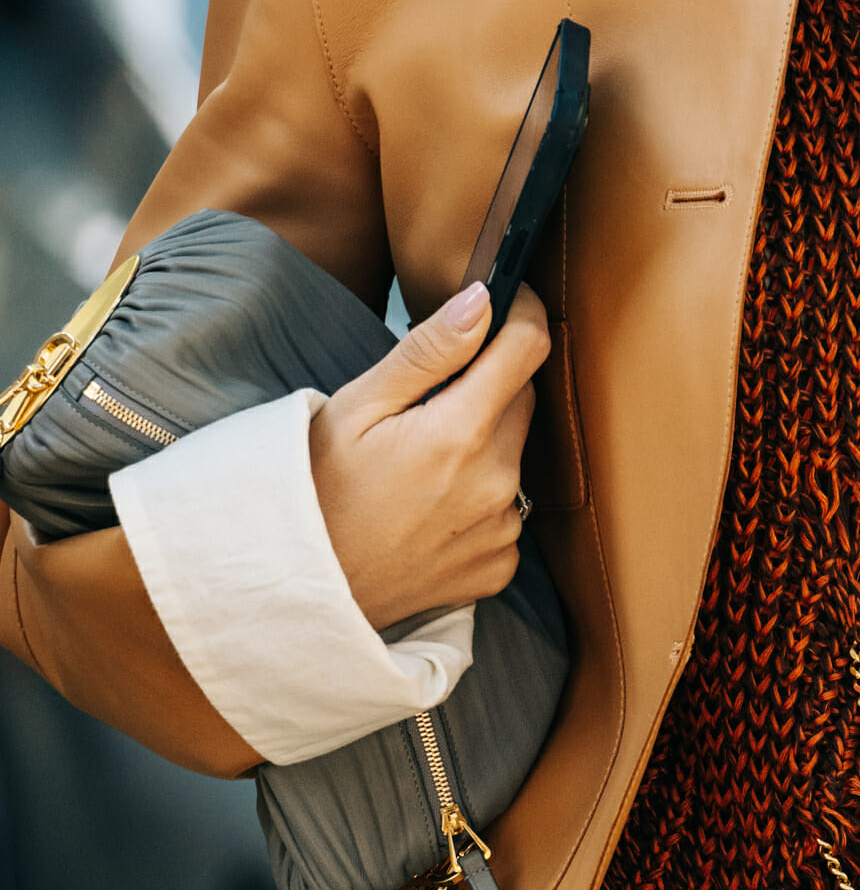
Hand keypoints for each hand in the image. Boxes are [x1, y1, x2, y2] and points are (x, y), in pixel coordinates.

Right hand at [309, 282, 550, 630]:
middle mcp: (496, 483)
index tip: (510, 300)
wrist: (300, 590)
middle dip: (488, 387)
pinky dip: (481, 501)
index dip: (523, 313)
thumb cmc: (314, 491)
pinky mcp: (499, 566)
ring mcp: (501, 530)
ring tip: (418, 467)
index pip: (528, 348)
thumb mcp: (356, 408)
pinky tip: (430, 510)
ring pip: (515, 457)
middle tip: (427, 404)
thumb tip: (483, 300)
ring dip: (485, 447)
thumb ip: (428, 351)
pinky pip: (508, 512)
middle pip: (522, 401)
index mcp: (459, 434)